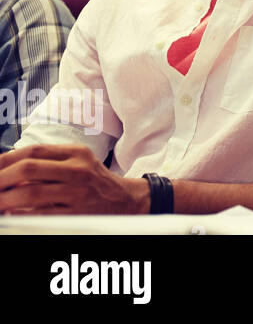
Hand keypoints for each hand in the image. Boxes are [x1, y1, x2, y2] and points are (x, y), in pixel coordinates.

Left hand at [0, 144, 148, 214]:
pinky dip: (21, 215)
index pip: (34, 151)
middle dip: (1, 178)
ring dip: (5, 199)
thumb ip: (49, 163)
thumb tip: (9, 171)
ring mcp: (78, 192)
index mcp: (77, 153)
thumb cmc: (95, 182)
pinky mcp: (77, 214)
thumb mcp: (78, 163)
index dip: (6, 159)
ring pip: (31, 192)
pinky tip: (11, 215)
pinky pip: (41, 214)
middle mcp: (78, 169)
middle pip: (29, 168)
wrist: (126, 201)